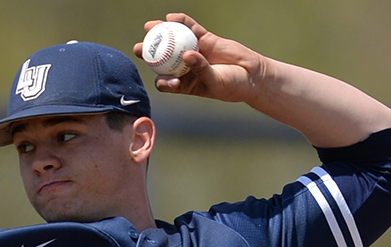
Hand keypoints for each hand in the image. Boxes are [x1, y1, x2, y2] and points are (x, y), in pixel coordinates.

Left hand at [136, 14, 263, 103]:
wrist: (251, 75)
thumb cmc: (233, 86)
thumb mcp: (216, 82)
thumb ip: (201, 70)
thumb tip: (187, 54)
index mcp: (186, 83)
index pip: (166, 81)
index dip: (160, 79)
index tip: (161, 78)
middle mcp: (186, 67)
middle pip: (164, 59)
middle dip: (149, 53)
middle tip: (139, 48)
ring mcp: (194, 51)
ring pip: (174, 41)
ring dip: (161, 33)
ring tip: (150, 26)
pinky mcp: (204, 39)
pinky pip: (190, 28)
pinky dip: (181, 21)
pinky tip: (171, 17)